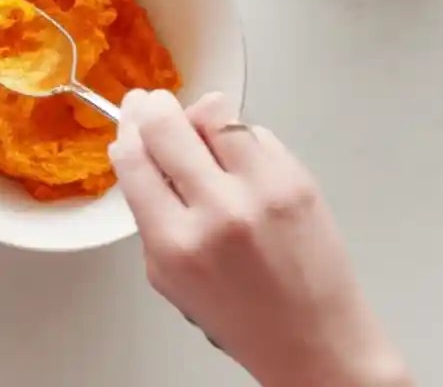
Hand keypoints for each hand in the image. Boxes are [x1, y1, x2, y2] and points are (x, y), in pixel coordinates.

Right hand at [110, 92, 409, 386]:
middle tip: (151, 104)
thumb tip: (138, 160)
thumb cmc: (243, 318)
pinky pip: (256, 131)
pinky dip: (240, 136)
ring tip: (197, 128)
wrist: (315, 338)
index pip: (134, 162)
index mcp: (176, 244)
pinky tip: (237, 157)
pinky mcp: (297, 177)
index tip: (127, 121)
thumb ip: (151, 220)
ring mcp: (262, 189)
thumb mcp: (171, 281)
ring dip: (198, 114)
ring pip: (214, 111)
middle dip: (152, 109)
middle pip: (167, 125)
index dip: (126, 134)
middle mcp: (218, 210)